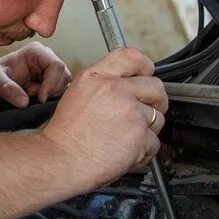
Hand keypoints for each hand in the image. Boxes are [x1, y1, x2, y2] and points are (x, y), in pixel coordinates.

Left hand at [0, 43, 72, 107]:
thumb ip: (5, 87)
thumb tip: (24, 102)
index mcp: (36, 51)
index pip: (57, 66)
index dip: (51, 84)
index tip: (39, 99)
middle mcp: (47, 58)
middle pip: (64, 77)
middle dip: (49, 91)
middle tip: (28, 95)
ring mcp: (51, 71)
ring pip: (63, 86)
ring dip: (48, 95)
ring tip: (28, 95)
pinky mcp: (52, 83)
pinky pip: (59, 93)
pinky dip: (48, 99)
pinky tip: (33, 99)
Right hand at [38, 48, 167, 187]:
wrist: (61, 161)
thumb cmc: (65, 137)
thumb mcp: (75, 95)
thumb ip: (101, 86)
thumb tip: (124, 86)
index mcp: (96, 77)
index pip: (132, 57)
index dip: (145, 66)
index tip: (146, 75)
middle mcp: (115, 90)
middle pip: (155, 86)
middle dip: (155, 102)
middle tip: (144, 114)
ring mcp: (130, 111)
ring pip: (157, 117)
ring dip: (147, 131)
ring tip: (126, 140)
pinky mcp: (140, 134)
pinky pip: (154, 142)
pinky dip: (144, 153)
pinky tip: (126, 154)